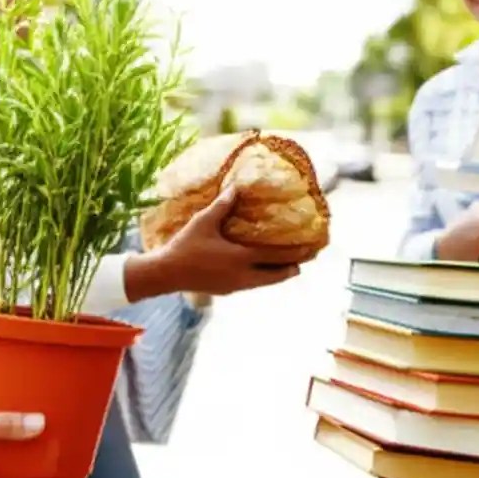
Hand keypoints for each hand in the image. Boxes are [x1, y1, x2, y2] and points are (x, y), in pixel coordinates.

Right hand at [135, 185, 315, 295]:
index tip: (312, 249)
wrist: (166, 274)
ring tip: (287, 267)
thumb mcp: (204, 221)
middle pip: (276, 276)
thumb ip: (223, 206)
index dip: (296, 253)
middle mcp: (243, 275)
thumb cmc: (185, 246)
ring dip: (277, 274)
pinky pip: (251, 284)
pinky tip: (258, 270)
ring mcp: (235, 286)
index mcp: (241, 258)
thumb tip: (237, 187)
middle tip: (304, 261)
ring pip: (264, 283)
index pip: (277, 257)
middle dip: (292, 268)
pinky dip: (261, 277)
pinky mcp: (226, 290)